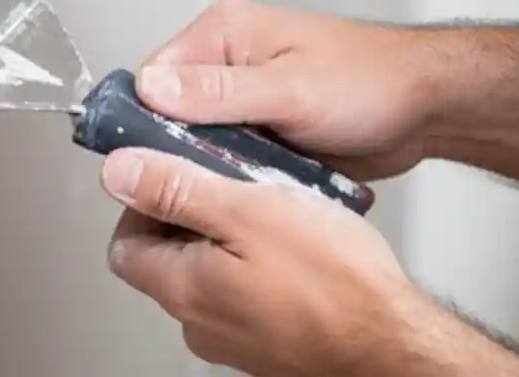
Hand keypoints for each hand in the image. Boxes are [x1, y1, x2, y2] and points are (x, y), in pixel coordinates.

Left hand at [99, 149, 518, 375]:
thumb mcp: (246, 209)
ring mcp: (237, 339)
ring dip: (235, 237)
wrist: (399, 346)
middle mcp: (200, 323)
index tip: (177, 173)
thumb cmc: (336, 284)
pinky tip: (302, 245)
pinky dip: (265, 264)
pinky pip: (251, 292)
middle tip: (237, 185)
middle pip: (169, 257)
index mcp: (181, 289)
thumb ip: (175, 189)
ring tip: (278, 210)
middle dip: (195, 213)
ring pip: (214, 272)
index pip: (125, 241)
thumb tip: (119, 172)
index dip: (145, 200)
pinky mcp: (273, 344)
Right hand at [138, 0, 435, 179]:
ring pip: (196, 141)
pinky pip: (225, 158)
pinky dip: (232, 176)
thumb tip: (151, 88)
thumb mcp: (290, 88)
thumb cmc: (371, 82)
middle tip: (201, 178)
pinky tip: (244, 193)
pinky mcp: (259, 129)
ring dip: (209, 166)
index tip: (156, 156)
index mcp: (222, 33)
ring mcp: (241, 98)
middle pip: (169, 113)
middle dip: (180, 149)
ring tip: (228, 187)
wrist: (427, 108)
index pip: (153, 77)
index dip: (147, 119)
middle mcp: (225, 62)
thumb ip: (219, 91)